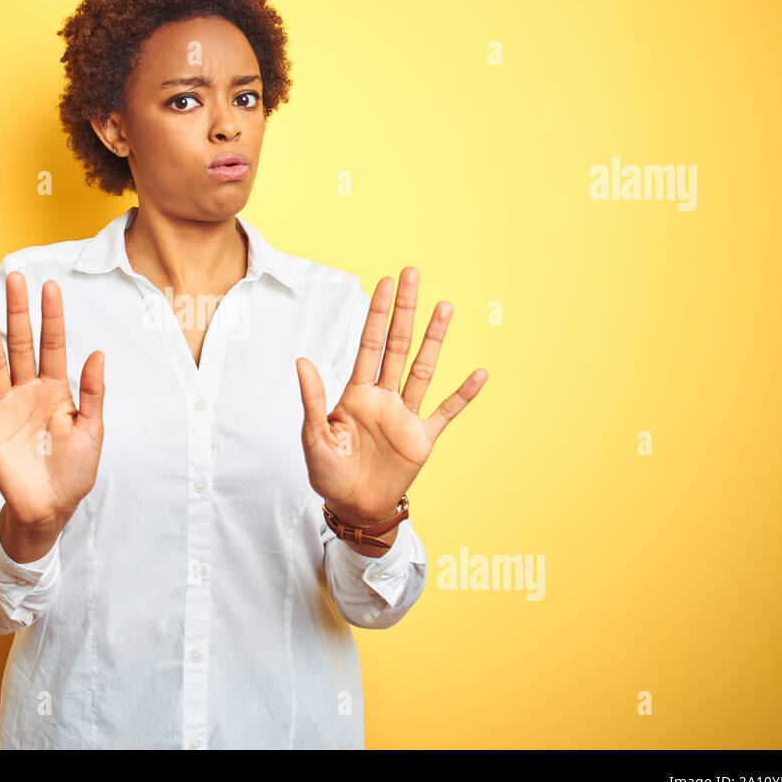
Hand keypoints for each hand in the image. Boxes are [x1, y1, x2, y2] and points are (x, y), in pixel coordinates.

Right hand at [0, 271, 104, 534]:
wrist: (50, 508)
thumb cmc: (74, 470)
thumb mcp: (92, 431)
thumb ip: (94, 393)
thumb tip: (99, 353)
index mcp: (57, 389)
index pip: (53, 345)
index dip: (51, 316)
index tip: (49, 286)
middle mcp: (28, 390)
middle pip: (22, 344)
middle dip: (18, 313)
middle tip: (12, 279)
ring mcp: (5, 406)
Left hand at [295, 267, 486, 528]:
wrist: (351, 507)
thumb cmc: (328, 473)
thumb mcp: (313, 437)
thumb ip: (312, 399)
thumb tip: (302, 360)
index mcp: (356, 394)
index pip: (369, 345)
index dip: (377, 314)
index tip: (385, 282)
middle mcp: (384, 397)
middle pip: (397, 346)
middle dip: (404, 311)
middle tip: (412, 274)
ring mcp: (405, 415)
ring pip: (423, 369)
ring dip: (434, 339)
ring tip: (445, 307)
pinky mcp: (422, 439)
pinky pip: (446, 412)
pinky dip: (462, 395)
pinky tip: (478, 374)